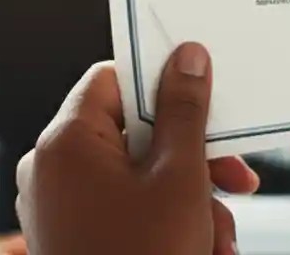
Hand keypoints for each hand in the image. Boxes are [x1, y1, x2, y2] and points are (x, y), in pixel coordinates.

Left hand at [16, 48, 258, 254]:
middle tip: (237, 179)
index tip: (204, 96)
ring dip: (187, 199)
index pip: (113, 78)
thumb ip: (184, 110)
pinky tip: (202, 247)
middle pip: (132, 132)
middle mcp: (52, 168)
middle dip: (192, 158)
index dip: (161, 83)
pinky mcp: (70, 234)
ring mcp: (58, 205)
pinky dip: (163, 220)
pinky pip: (123, 206)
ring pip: (136, 175)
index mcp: (67, 142)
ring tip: (219, 238)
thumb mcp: (179, 177)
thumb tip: (187, 55)